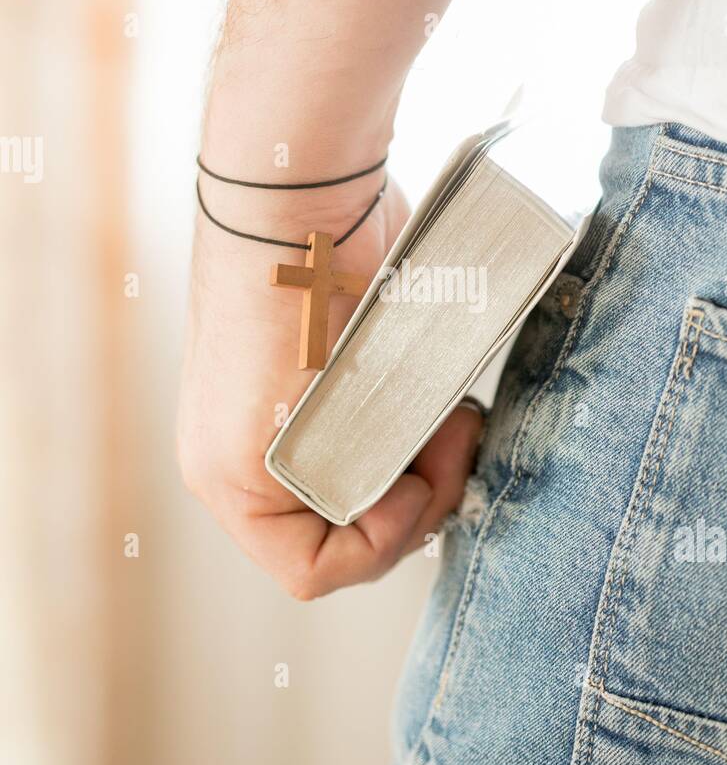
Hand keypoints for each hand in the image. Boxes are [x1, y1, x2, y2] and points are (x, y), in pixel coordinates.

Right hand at [177, 170, 483, 598]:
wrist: (299, 194)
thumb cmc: (292, 299)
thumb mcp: (310, 419)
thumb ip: (349, 486)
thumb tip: (405, 503)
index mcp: (232, 482)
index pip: (313, 570)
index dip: (379, 543)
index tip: (416, 481)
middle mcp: (253, 461)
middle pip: (348, 531)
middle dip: (415, 497)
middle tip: (456, 441)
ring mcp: (290, 420)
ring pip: (370, 484)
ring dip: (422, 464)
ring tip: (454, 417)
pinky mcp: (327, 382)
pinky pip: (376, 436)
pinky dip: (414, 430)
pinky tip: (444, 400)